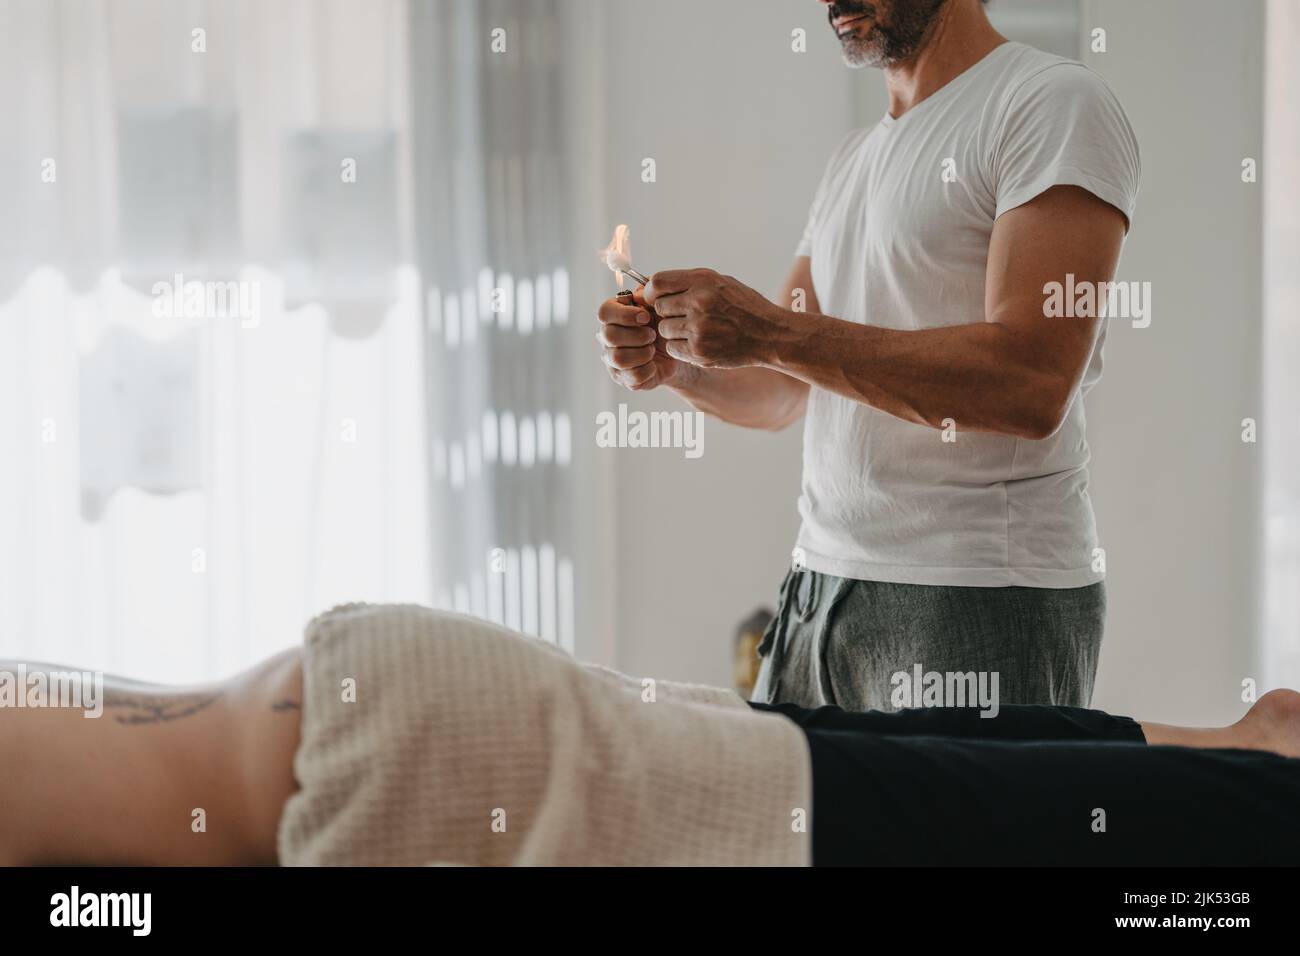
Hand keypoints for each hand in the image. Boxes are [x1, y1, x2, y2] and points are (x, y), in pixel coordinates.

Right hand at [596, 287, 685, 390]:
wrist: (677, 352)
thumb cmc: (664, 324)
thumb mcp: (660, 305)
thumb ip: (649, 294)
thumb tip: (638, 294)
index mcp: (612, 316)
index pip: (604, 312)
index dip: (625, 315)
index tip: (646, 317)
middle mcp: (606, 337)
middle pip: (610, 336)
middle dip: (637, 335)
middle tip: (653, 335)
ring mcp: (612, 360)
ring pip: (619, 358)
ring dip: (643, 353)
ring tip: (653, 349)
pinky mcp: (623, 379)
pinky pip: (633, 376)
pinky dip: (649, 369)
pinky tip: (653, 363)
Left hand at [644, 269, 789, 368]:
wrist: (769, 335)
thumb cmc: (744, 306)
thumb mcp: (720, 282)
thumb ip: (689, 282)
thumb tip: (651, 287)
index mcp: (703, 282)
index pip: (658, 283)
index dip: (652, 292)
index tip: (655, 298)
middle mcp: (700, 303)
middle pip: (659, 308)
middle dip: (667, 313)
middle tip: (684, 316)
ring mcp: (699, 329)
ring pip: (664, 330)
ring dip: (674, 332)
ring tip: (696, 330)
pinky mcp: (700, 352)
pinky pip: (673, 348)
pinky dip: (681, 348)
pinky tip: (699, 343)